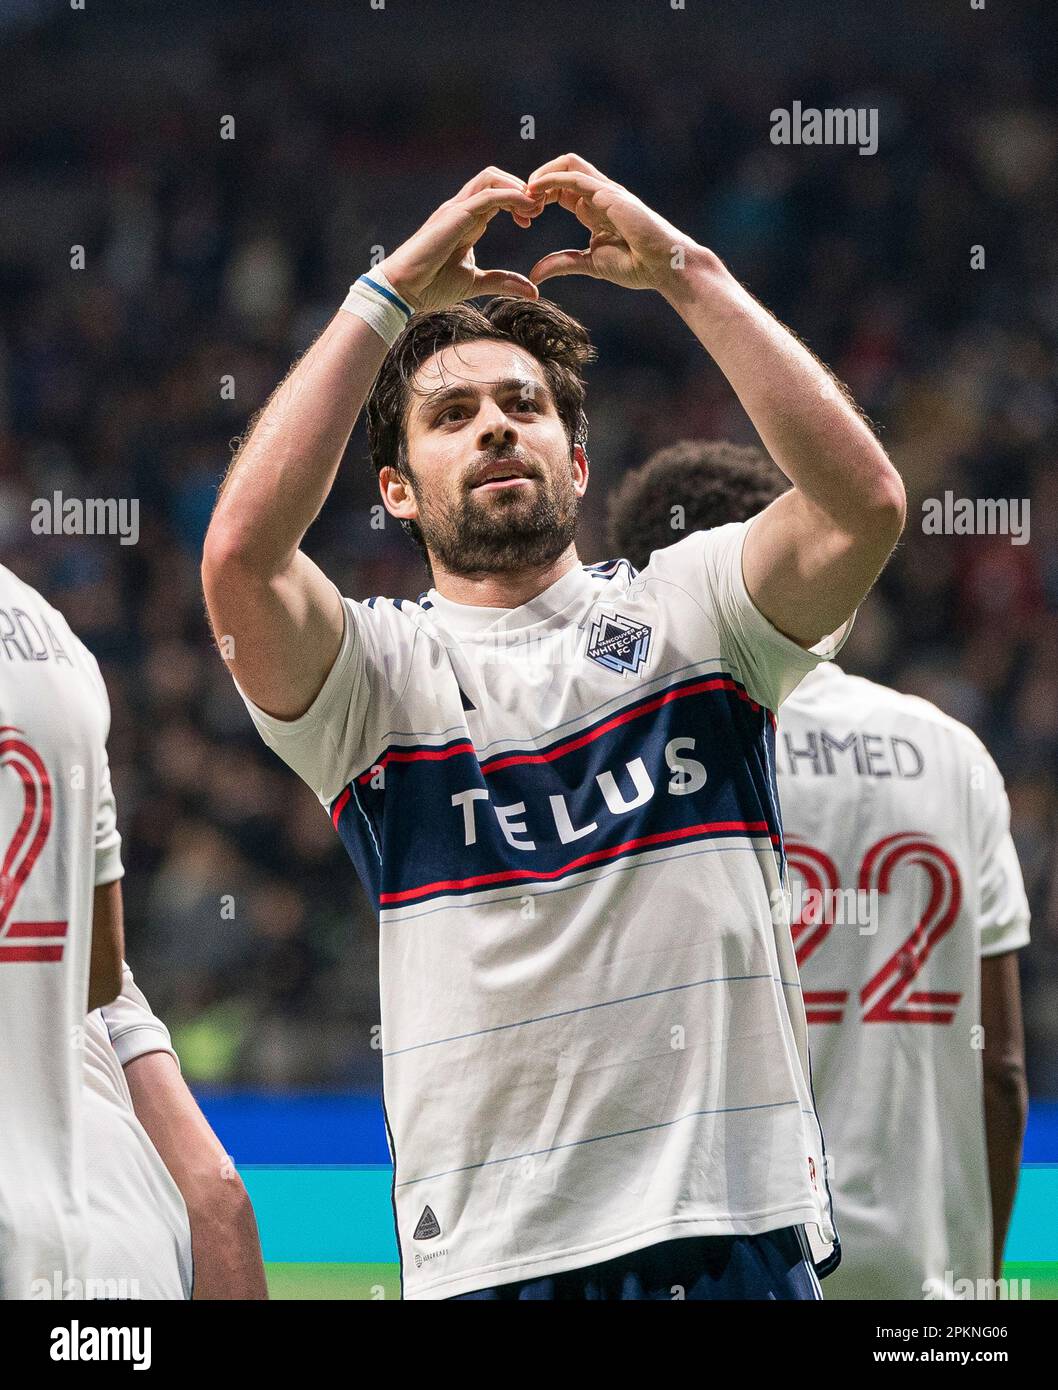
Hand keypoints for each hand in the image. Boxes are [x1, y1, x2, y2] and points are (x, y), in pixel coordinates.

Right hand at [378, 167, 544, 311]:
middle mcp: (461, 209)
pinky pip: (488, 196)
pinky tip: (526, 208)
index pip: (496, 196)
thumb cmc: (431, 286)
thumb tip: (533, 291)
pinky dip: (511, 196)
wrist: (404, 289)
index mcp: (467, 221)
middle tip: (539, 208)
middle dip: (521, 188)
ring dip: (518, 188)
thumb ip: (502, 282)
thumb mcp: (475, 282)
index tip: (532, 219)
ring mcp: (456, 209)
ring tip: (535, 207)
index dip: (518, 201)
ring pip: (492, 179)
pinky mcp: (455, 215)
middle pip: (495, 178)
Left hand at [524, 153, 703, 295]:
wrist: (665, 266)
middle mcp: (599, 194)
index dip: (539, 197)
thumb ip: (563, 263)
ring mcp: (605, 191)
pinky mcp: (609, 194)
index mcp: (594, 208)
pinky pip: (576, 177)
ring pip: (568, 165)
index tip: (524, 216)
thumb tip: (534, 274)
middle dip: (537, 182)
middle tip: (520, 204)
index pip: (560, 189)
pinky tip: (535, 191)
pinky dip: (552, 179)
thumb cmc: (637, 265)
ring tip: (525, 195)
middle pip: (561, 170)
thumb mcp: (590, 264)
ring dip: (542, 176)